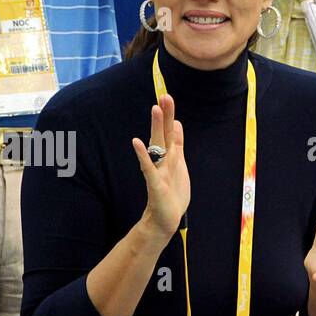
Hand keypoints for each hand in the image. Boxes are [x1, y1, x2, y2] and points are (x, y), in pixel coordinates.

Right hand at [131, 94, 189, 239]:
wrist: (165, 219)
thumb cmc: (172, 192)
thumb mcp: (179, 165)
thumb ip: (177, 145)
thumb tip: (176, 124)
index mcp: (170, 157)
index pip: (170, 133)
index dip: (170, 117)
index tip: (168, 97)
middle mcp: (162, 161)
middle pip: (164, 134)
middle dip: (165, 116)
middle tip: (164, 96)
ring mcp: (158, 171)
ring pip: (158, 146)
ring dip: (157, 128)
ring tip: (155, 109)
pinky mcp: (156, 184)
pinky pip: (148, 168)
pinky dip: (143, 156)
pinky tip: (136, 142)